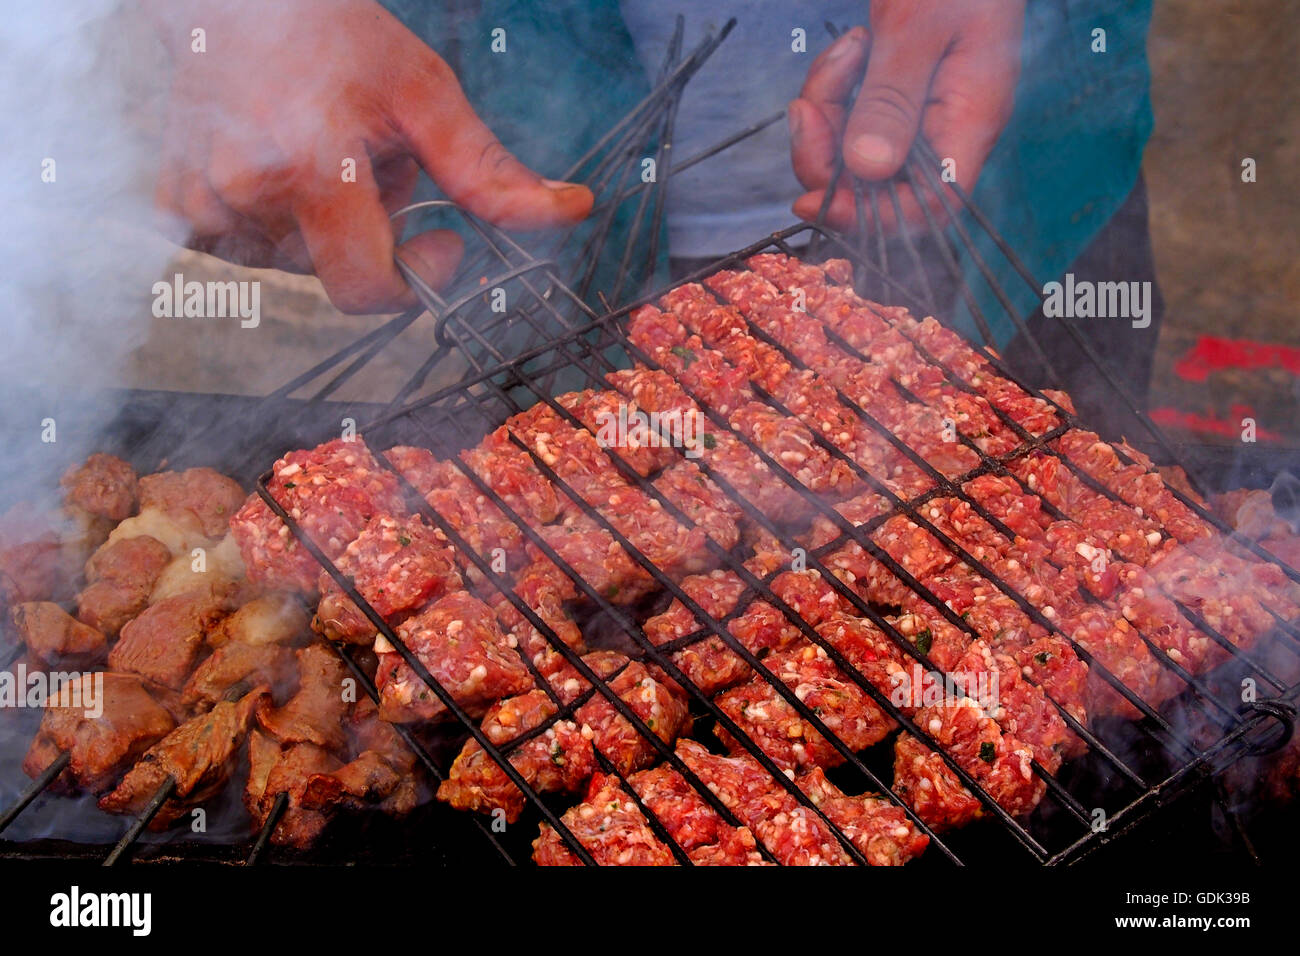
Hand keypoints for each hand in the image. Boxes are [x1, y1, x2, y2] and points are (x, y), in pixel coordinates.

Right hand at [146, 0, 592, 312]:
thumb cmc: (333, 37)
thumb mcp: (424, 94)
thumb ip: (488, 170)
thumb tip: (571, 211)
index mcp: (308, 166)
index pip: (365, 287)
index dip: (413, 282)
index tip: (441, 239)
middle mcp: (246, 193)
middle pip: (338, 277)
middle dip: (373, 238)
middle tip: (373, 168)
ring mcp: (205, 203)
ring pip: (298, 265)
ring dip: (326, 228)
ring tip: (323, 154)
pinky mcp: (180, 205)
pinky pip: (249, 250)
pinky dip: (278, 222)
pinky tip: (278, 165)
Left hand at [789, 1, 1023, 232]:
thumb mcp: (919, 30)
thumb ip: (892, 100)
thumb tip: (868, 168)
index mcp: (969, 125)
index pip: (924, 209)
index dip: (868, 218)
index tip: (814, 201)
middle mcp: (943, 132)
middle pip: (874, 186)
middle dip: (827, 155)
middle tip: (808, 107)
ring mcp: (918, 115)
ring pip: (852, 150)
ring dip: (828, 110)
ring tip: (845, 54)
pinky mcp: (895, 96)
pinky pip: (850, 117)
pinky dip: (834, 90)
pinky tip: (850, 51)